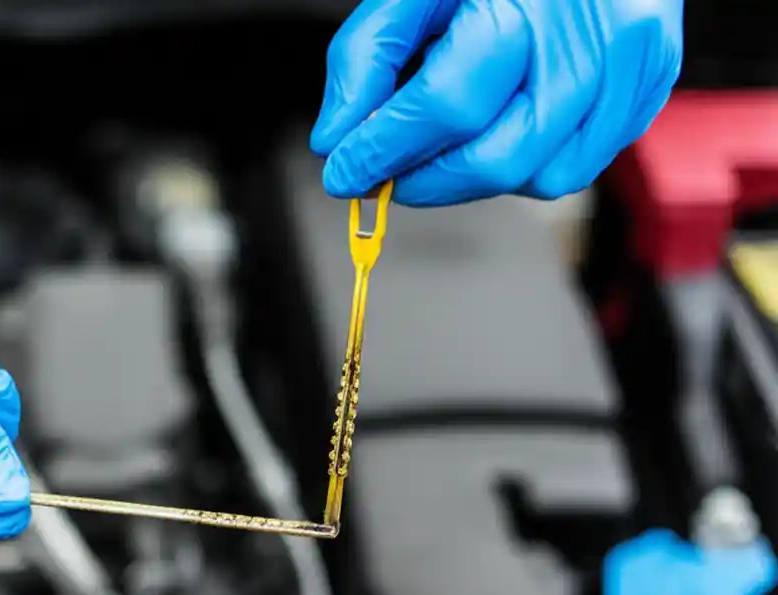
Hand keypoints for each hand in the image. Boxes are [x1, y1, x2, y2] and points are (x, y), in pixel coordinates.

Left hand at [311, 0, 683, 205]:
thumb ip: (367, 55)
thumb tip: (337, 137)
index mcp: (522, 2)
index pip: (443, 107)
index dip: (384, 152)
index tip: (345, 174)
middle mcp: (588, 36)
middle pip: (497, 157)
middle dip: (426, 182)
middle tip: (386, 175)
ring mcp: (631, 66)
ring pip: (542, 177)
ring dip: (476, 179)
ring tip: (446, 143)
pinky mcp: (652, 85)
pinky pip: (580, 166)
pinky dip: (527, 166)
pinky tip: (503, 127)